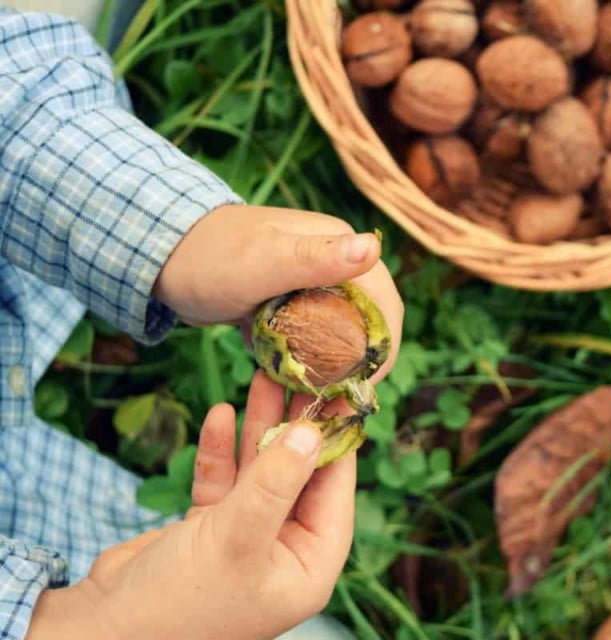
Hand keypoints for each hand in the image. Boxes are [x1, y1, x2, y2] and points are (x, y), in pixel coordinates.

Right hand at [27, 371, 355, 639]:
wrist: (102, 632)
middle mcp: (282, 552)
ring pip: (261, 472)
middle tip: (297, 375)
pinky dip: (222, 451)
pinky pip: (225, 482)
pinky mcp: (209, 531)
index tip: (334, 393)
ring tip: (263, 377)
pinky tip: (221, 414)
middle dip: (294, 426)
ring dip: (259, 428)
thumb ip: (276, 482)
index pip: (335, 492)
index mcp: (308, 567)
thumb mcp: (238, 537)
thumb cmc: (179, 602)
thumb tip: (313, 432)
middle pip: (298, 475)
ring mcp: (245, 539)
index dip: (335, 440)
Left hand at [153, 204, 403, 382]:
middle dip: (361, 360)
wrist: (160, 257)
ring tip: (320, 394)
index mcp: (338, 243)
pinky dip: (310, 359)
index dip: (383, 345)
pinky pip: (315, 336)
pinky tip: (294, 379)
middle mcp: (332, 261)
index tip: (366, 383)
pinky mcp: (290, 302)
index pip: (384, 300)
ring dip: (337, 363)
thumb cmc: (211, 257)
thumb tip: (374, 248)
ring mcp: (312, 282)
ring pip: (343, 331)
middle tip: (341, 397)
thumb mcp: (265, 261)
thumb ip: (318, 258)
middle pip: (368, 320)